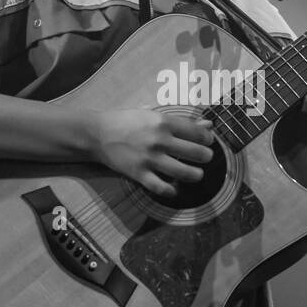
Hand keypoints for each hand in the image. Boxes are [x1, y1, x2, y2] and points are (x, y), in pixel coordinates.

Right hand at [88, 109, 215, 197]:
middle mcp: (159, 140)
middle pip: (196, 153)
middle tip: (205, 158)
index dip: (208, 139)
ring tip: (196, 174)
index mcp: (164, 122)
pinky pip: (161, 188)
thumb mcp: (155, 115)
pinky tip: (174, 188)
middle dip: (206, 157)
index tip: (207, 142)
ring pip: (184, 173)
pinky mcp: (139, 173)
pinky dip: (171, 191)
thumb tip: (208, 124)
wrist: (98, 133)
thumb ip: (182, 122)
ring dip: (195, 175)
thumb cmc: (128, 121)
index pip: (198, 133)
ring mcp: (149, 158)